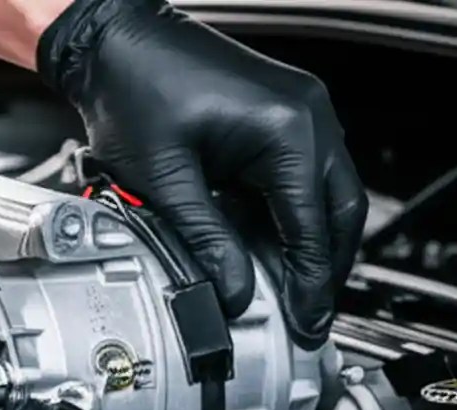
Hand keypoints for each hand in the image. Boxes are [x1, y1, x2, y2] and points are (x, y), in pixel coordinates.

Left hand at [38, 0, 367, 349]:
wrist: (116, 41)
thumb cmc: (134, 90)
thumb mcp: (166, 181)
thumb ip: (206, 242)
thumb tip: (234, 292)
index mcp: (288, 131)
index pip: (313, 228)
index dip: (310, 283)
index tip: (305, 322)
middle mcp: (308, 115)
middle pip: (340, 213)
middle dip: (325, 268)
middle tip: (308, 314)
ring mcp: (302, 110)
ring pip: (328, 194)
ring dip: (312, 242)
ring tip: (290, 289)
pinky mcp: (283, 113)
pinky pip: (305, 174)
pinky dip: (292, 214)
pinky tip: (270, 245)